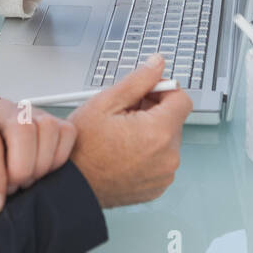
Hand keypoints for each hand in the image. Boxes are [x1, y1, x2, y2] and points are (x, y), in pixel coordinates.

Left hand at [0, 98, 76, 210]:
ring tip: (26, 180)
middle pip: (22, 128)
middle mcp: (1, 108)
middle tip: (14, 188)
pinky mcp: (50, 118)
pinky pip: (66, 131)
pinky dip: (59, 157)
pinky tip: (42, 170)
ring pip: (47, 128)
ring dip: (41, 163)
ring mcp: (28, 110)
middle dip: (21, 167)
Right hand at [70, 55, 191, 207]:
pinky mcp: (157, 187)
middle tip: (125, 114)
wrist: (70, 185)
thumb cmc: (82, 148)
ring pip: (167, 141)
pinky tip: (124, 151)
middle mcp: (168, 156)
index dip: (163, 90)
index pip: (182, 99)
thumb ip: (138, 81)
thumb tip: (157, 64)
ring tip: (121, 135)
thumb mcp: (105, 103)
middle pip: (174, 120)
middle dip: (154, 112)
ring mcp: (163, 175)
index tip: (148, 92)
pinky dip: (148, 154)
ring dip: (151, 133)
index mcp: (159, 132)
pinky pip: (161, 161)